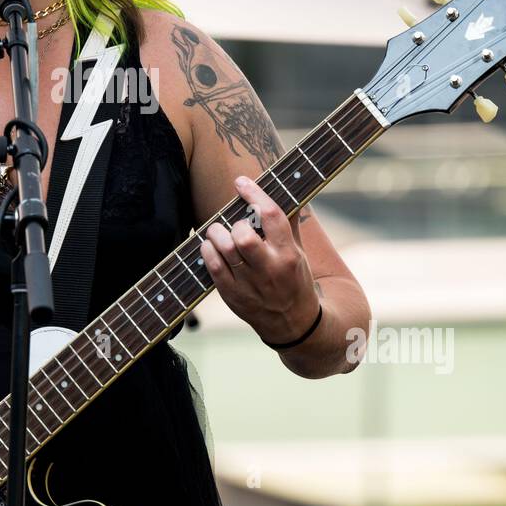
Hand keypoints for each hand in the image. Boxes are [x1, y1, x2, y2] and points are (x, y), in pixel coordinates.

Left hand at [200, 175, 318, 344]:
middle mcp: (270, 269)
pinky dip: (207, 251)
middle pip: (244, 236)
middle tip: (235, 223)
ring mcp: (250, 284)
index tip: (241, 182)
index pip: (271, 216)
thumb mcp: (298, 252)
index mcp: (289, 254)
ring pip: (225, 249)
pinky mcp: (233, 295)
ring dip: (216, 233)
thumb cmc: (294, 279)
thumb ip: (287, 223)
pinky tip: (210, 246)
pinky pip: (213, 267)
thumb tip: (279, 189)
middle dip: (235, 222)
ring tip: (218, 231)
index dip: (254, 194)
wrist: (293, 323)